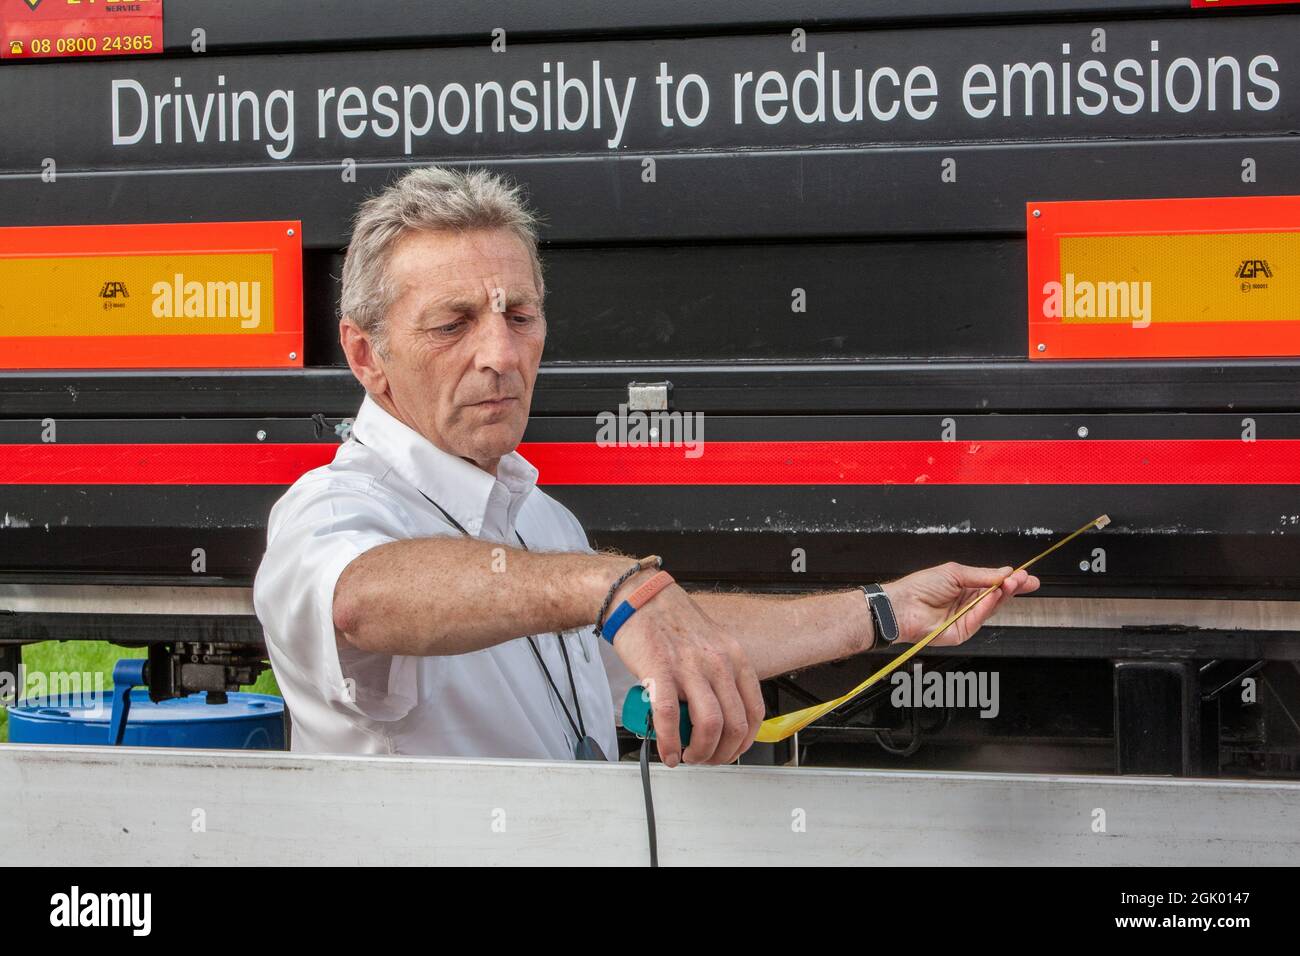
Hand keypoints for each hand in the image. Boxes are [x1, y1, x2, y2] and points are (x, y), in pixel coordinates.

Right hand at [610, 573, 764, 767]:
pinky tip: (667, 750)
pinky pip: (670, 717)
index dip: (743, 741)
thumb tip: (720, 713)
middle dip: (721, 753)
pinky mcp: (660, 670)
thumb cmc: (672, 622)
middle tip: (706, 758)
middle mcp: (717, 663)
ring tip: (688, 755)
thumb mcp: (712, 644)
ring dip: (700, 752)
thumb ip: (721, 675)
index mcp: (734, 658)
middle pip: (734, 724)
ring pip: (709, 725)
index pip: (754, 712)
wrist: (640, 599)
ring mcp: (690, 667)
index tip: (730, 750)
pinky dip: (670, 742)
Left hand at [882, 563, 1038, 646]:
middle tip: (1026, 579)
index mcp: (964, 586)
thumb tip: (1003, 572)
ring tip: (1012, 583)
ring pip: (991, 607)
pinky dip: (988, 606)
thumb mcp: (954, 573)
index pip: (993, 584)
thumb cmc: (920, 587)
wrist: (903, 605)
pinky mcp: (962, 632)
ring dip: (1003, 594)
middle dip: (1012, 587)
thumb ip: (982, 575)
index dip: (1010, 580)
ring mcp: (965, 618)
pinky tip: (994, 594)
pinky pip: (979, 618)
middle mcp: (966, 603)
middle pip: (996, 596)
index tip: (1026, 576)